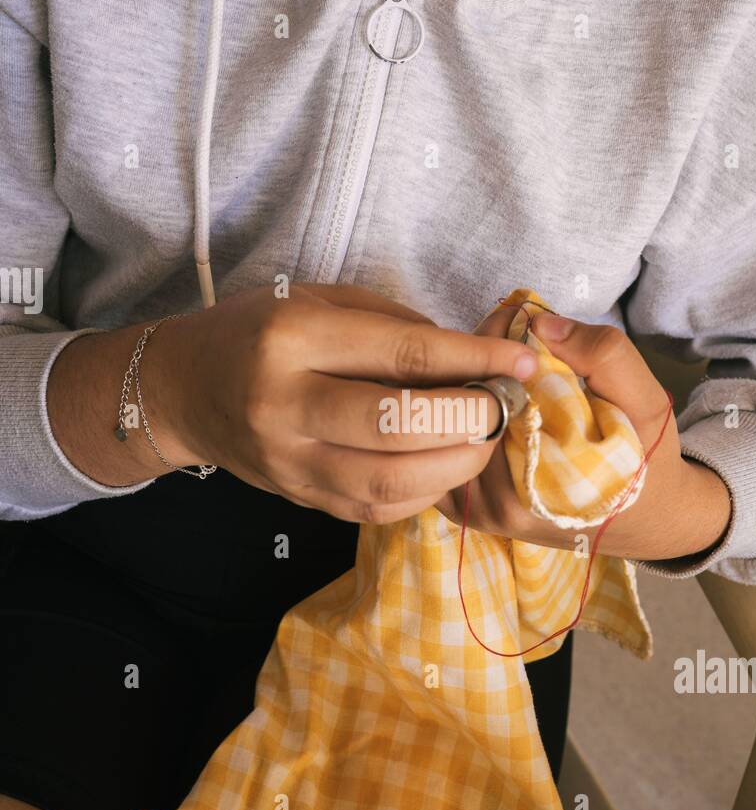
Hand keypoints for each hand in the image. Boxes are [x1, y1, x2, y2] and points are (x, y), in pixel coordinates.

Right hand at [49, 283, 537, 523]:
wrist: (183, 389)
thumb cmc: (258, 330)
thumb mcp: (318, 300)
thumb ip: (393, 324)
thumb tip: (471, 356)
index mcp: (292, 338)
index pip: (401, 354)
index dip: (472, 361)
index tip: (519, 362)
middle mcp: (284, 404)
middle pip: (397, 426)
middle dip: (469, 421)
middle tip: (503, 408)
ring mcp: (289, 461)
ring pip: (389, 482)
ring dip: (456, 467)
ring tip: (483, 441)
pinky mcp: (298, 498)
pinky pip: (375, 509)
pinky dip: (425, 493)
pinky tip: (445, 468)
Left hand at [436, 307, 731, 561]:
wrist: (648, 518)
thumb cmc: (647, 458)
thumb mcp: (645, 401)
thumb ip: (602, 357)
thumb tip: (538, 323)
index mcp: (535, 481)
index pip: (492, 395)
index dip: (500, 345)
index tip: (520, 317)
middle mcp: (496, 503)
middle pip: (462, 411)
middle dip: (481, 362)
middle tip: (509, 329)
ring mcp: (476, 509)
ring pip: (449, 427)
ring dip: (471, 386)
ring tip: (505, 362)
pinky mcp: (468, 508)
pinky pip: (447, 448)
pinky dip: (465, 415)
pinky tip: (496, 397)